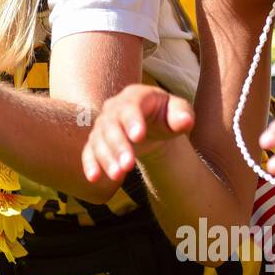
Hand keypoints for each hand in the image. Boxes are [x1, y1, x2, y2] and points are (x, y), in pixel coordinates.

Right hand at [81, 83, 195, 183]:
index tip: (138, 137)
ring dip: (106, 158)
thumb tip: (185, 121)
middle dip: (118, 146)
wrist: (151, 125)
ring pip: (98, 140)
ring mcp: (102, 125)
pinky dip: (90, 164)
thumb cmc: (166, 116)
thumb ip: (182, 114)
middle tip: (128, 165)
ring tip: (118, 176)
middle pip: (111, 125)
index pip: (131, 106)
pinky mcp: (96, 141)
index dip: (132, 121)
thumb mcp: (178, 112)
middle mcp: (113, 109)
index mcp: (135, 97)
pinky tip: (94, 177)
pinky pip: (89, 151)